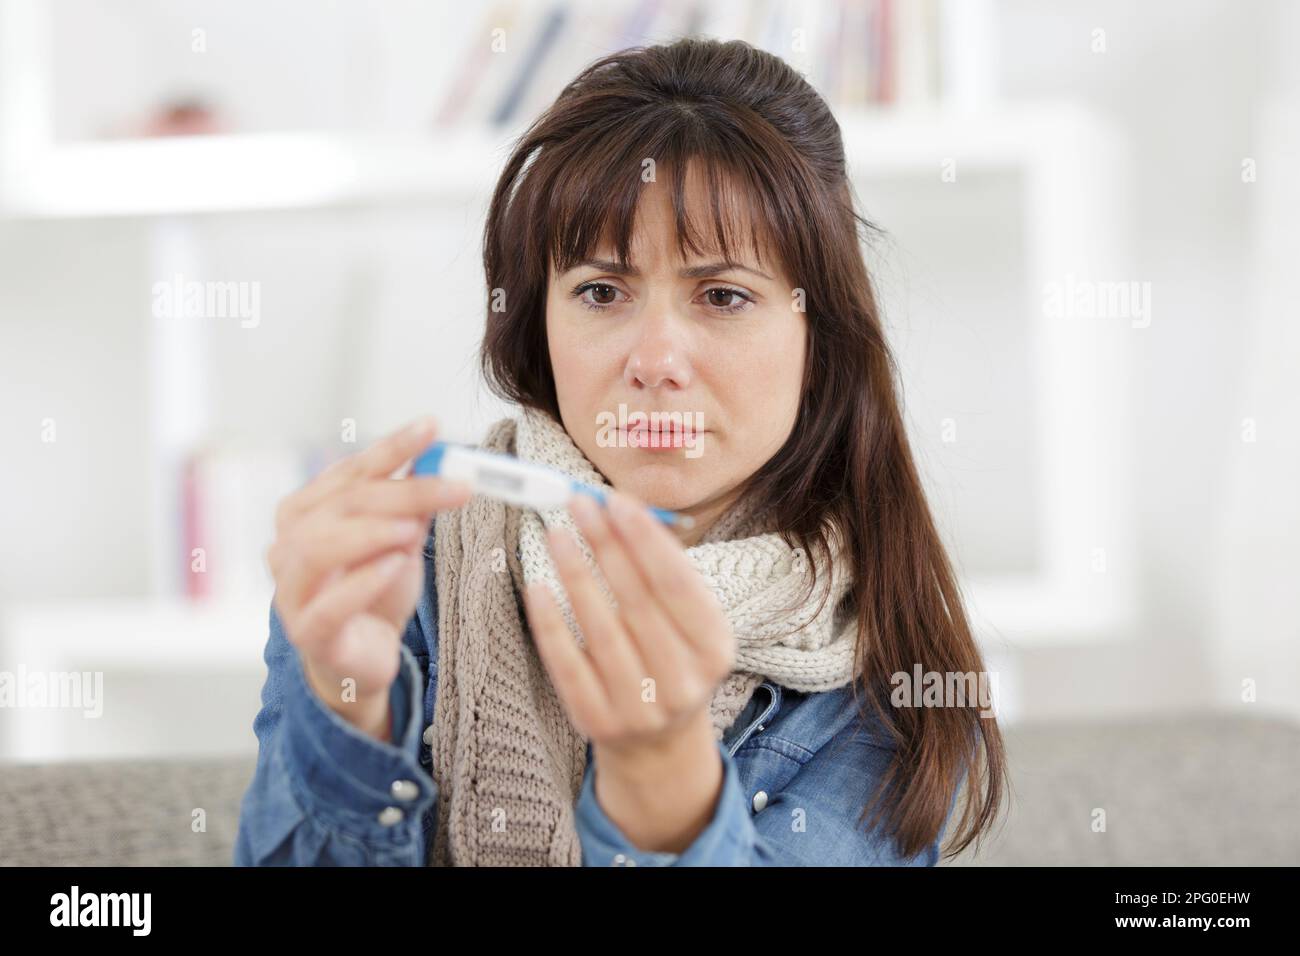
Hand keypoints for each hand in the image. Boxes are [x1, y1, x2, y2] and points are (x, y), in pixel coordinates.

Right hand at [267, 416, 471, 738]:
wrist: (362, 658)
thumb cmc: (376, 590)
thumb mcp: (400, 540)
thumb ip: (412, 505)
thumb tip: (440, 461)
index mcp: (305, 511)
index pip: (352, 471)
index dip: (392, 447)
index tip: (432, 426)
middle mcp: (288, 544)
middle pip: (343, 506)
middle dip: (402, 491)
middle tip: (455, 486)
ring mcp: (291, 590)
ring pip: (321, 548)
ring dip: (372, 532)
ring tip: (415, 527)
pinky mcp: (307, 633)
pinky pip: (328, 605)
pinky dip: (362, 581)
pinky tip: (394, 564)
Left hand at [522, 490, 735, 757]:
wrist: (658, 742)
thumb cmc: (671, 656)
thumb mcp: (689, 623)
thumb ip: (664, 572)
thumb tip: (621, 510)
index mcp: (715, 649)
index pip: (678, 584)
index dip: (645, 540)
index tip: (616, 501)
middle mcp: (683, 682)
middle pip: (638, 602)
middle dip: (606, 546)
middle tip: (579, 505)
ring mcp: (639, 707)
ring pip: (600, 630)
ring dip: (576, 575)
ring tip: (556, 534)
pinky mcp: (597, 721)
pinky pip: (567, 665)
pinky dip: (550, 624)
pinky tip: (538, 587)